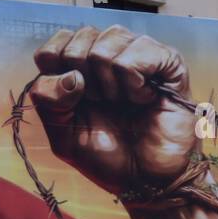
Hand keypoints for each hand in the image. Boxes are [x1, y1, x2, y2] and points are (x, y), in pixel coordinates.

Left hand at [29, 24, 198, 196]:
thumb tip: (70, 75)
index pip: (56, 42)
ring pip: (108, 40)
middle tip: (103, 104)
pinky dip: (134, 81)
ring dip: (110, 82)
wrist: (145, 182)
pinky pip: (139, 50)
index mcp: (78, 69)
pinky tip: (143, 98)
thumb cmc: (106, 157)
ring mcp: (139, 55)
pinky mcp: (168, 62)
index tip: (72, 99)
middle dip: (84, 79)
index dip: (57, 68)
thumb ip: (50, 102)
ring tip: (123, 102)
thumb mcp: (63, 135)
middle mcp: (108, 55)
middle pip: (80, 37)